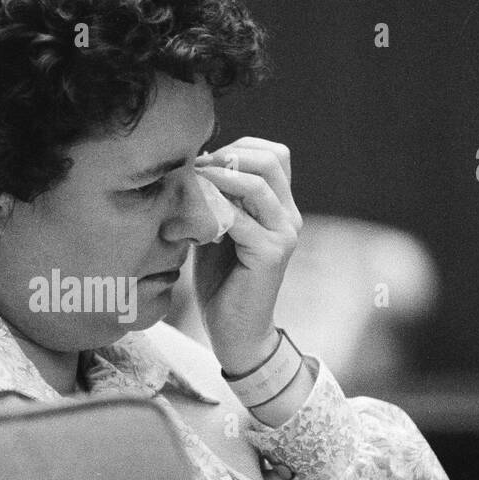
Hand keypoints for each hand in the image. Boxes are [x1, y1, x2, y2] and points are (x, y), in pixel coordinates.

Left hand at [192, 136, 302, 374]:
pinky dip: (212, 212)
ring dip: (219, 179)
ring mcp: (284, 234)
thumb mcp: (216, 229)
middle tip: (197, 170)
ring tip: (191, 188)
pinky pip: (240, 218)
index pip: (273, 155)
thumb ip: (214, 200)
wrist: (235, 330)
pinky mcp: (271, 254)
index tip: (204, 162)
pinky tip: (189, 223)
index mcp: (280, 206)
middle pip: (271, 159)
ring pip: (258, 183)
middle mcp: (289, 216)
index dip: (238, 148)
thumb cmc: (221, 280)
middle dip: (229, 156)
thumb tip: (191, 166)